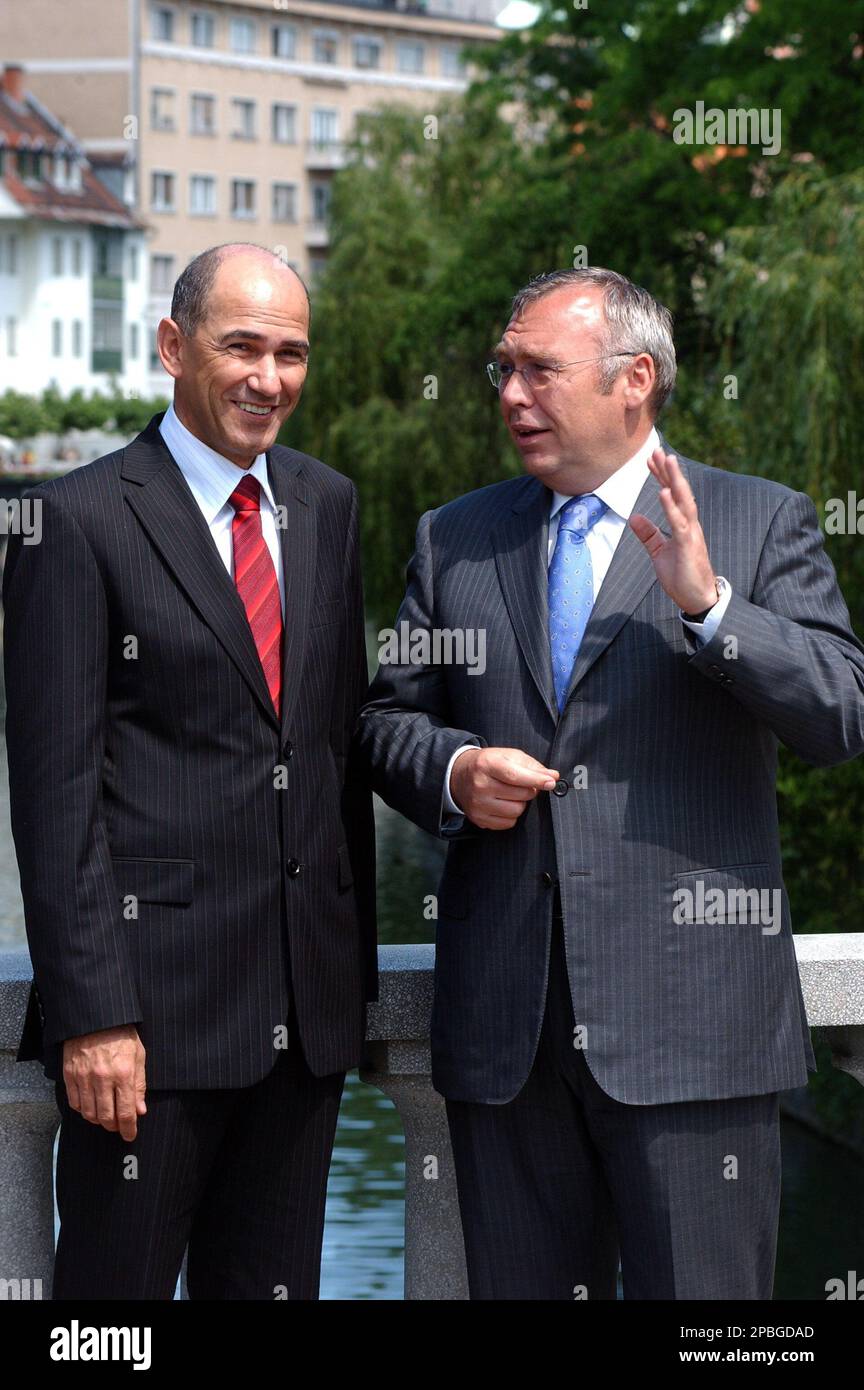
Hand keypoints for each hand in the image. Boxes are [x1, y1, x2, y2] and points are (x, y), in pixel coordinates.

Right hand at [62, 1025, 146, 1140]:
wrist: (97, 1017)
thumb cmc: (121, 1034)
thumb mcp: (138, 1056)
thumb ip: (139, 1085)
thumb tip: (140, 1110)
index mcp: (123, 1073)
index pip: (125, 1112)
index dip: (128, 1129)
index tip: (130, 1135)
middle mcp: (102, 1078)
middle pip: (105, 1117)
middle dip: (113, 1127)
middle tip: (118, 1126)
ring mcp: (84, 1077)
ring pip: (89, 1114)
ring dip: (98, 1120)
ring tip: (105, 1116)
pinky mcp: (70, 1075)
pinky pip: (74, 1103)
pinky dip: (83, 1110)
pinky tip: (90, 1106)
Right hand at [450, 747, 557, 829]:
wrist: (459, 776)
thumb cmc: (489, 764)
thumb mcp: (508, 756)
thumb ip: (532, 766)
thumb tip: (553, 777)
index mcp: (487, 764)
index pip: (515, 775)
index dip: (536, 780)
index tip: (551, 782)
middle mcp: (480, 785)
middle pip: (520, 795)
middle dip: (529, 790)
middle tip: (522, 784)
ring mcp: (478, 804)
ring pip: (516, 811)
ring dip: (520, 803)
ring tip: (511, 794)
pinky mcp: (478, 819)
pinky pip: (508, 823)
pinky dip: (511, 815)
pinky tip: (503, 804)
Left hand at [629, 448, 717, 612]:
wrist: (698, 599)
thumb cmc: (682, 577)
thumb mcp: (660, 553)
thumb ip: (649, 535)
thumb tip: (634, 517)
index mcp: (683, 525)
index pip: (671, 495)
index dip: (661, 477)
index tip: (651, 460)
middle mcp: (690, 525)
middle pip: (678, 492)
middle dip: (667, 471)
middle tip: (657, 450)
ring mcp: (691, 533)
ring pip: (683, 501)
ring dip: (674, 480)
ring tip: (666, 460)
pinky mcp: (688, 545)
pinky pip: (679, 522)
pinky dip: (670, 506)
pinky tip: (662, 492)